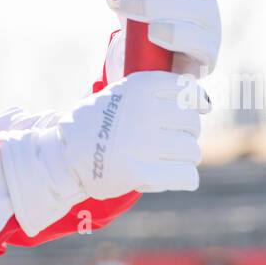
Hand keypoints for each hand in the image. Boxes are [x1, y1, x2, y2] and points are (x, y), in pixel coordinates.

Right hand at [57, 69, 211, 198]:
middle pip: (192, 123)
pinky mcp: (141, 172)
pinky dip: (185, 178)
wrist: (65, 155)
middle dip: (185, 133)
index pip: (189, 92)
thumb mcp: (121, 92)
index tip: (197, 109)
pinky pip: (187, 176)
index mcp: (140, 86)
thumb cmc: (98, 123)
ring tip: (167, 158)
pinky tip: (173, 175)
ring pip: (192, 151)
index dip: (196, 102)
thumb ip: (154, 92)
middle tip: (170, 139)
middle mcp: (145, 111)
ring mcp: (143, 143)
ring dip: (184, 157)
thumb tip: (200, 97)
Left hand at [102, 0, 220, 79]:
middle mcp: (207, 2)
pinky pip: (199, 42)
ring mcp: (211, 29)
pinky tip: (154, 32)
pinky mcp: (208, 58)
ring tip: (126, 6)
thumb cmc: (138, 26)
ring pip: (194, 9)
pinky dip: (175, 33)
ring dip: (155, 3)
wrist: (143, 70)